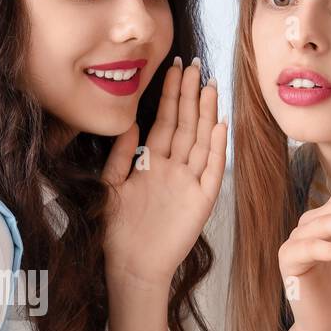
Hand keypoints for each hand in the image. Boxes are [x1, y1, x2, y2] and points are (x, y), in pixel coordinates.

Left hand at [101, 57, 227, 288]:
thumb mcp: (110, 187)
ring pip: (201, 141)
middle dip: (190, 94)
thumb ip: (120, 156)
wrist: (130, 266)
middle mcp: (174, 169)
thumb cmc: (117, 231)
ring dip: (207, 113)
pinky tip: (220, 125)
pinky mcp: (201, 201)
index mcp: (152, 164)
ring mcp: (189, 183)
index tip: (171, 67)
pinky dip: (217, 149)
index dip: (170, 95)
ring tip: (210, 85)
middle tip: (195, 64)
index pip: (165, 121)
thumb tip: (129, 123)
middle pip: (186, 124)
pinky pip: (212, 171)